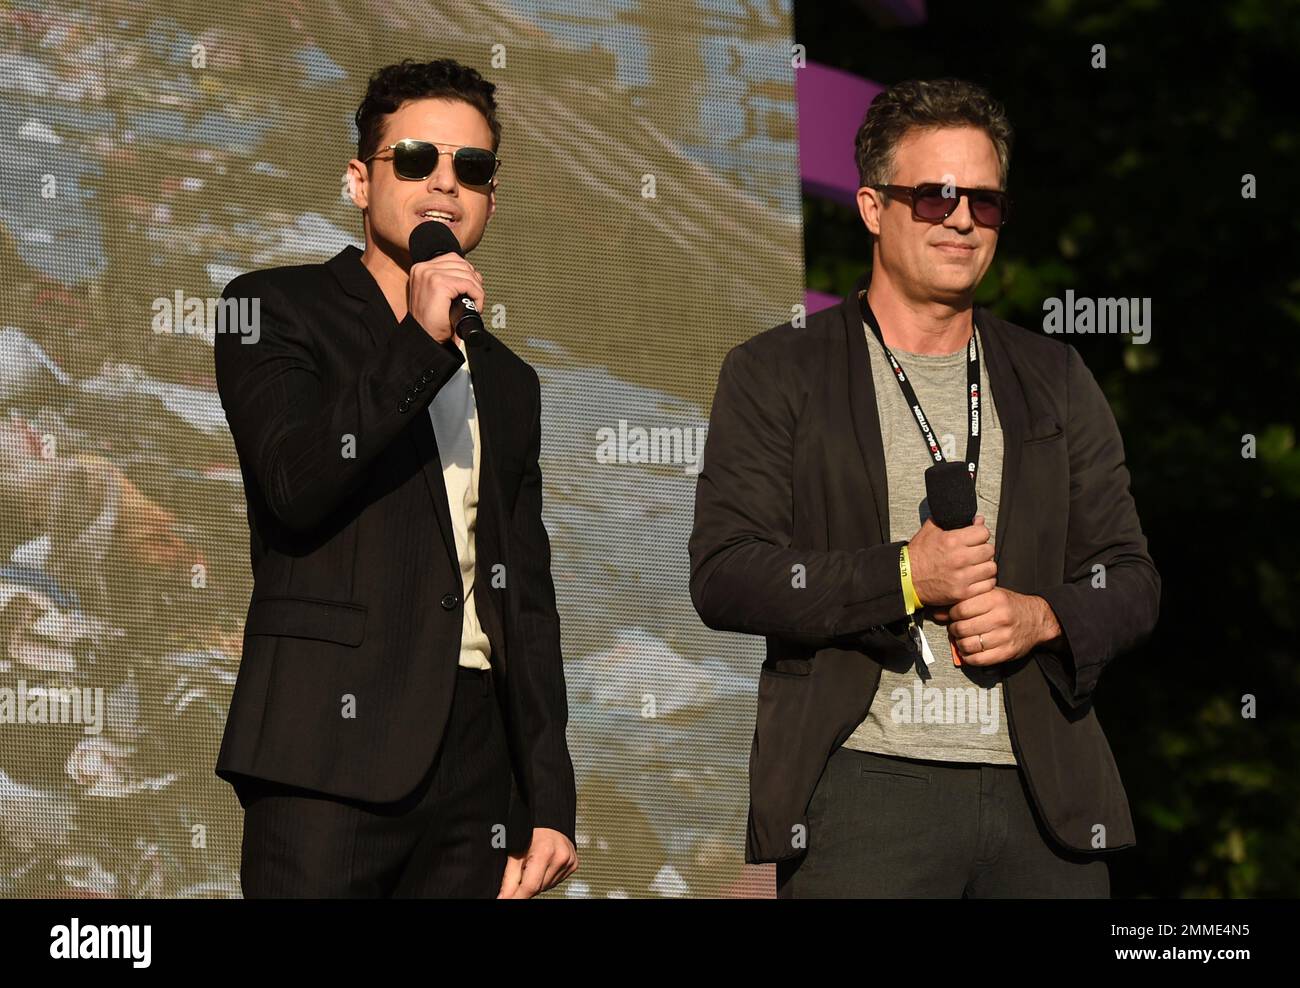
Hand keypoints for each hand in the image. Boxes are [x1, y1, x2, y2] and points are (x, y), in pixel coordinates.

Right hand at [407, 252, 483, 342]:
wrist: (424, 338)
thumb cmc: (431, 322)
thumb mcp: (438, 295)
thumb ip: (450, 280)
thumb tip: (474, 274)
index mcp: (421, 269)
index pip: (453, 259)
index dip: (467, 272)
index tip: (473, 287)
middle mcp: (424, 269)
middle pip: (462, 264)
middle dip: (474, 281)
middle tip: (476, 297)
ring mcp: (431, 275)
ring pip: (467, 274)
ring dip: (477, 290)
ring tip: (475, 304)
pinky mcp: (440, 284)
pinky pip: (469, 284)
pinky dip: (478, 295)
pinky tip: (476, 306)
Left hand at [497, 827, 577, 898]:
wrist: (549, 821)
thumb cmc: (530, 833)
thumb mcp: (515, 853)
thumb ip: (509, 879)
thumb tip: (504, 898)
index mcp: (545, 851)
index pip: (530, 886)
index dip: (518, 897)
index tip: (507, 901)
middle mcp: (561, 856)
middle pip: (539, 887)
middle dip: (527, 886)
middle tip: (523, 871)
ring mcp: (570, 860)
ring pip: (547, 886)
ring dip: (538, 882)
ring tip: (534, 865)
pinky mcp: (574, 864)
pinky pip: (557, 881)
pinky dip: (547, 878)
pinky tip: (544, 865)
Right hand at [907, 515, 996, 605]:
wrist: (906, 579)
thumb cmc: (918, 555)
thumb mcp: (931, 531)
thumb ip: (954, 521)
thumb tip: (978, 519)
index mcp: (951, 540)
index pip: (983, 532)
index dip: (980, 533)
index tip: (976, 538)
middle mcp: (958, 558)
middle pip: (989, 550)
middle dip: (983, 549)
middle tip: (976, 552)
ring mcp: (962, 577)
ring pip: (991, 568)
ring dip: (985, 566)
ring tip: (977, 566)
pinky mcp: (962, 592)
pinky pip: (988, 585)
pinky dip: (985, 581)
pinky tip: (976, 578)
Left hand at [929, 588, 1060, 666]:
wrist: (1037, 620)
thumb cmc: (1009, 606)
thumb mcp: (988, 596)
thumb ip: (964, 602)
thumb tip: (937, 613)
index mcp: (994, 599)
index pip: (960, 609)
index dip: (951, 615)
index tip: (953, 616)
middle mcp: (1000, 617)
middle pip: (962, 628)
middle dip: (954, 630)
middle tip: (956, 629)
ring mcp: (1004, 636)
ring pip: (968, 645)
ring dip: (960, 645)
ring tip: (962, 640)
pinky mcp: (1007, 652)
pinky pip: (978, 659)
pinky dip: (968, 658)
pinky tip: (969, 652)